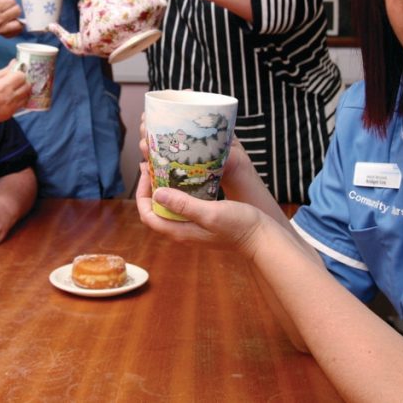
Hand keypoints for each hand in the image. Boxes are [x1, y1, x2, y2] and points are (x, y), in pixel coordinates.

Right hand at [0, 0, 21, 37]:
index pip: (12, 1)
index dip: (12, 0)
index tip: (8, 2)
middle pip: (17, 10)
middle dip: (16, 8)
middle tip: (11, 9)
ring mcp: (0, 30)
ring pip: (19, 22)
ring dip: (18, 17)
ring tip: (13, 16)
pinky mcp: (6, 36)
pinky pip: (19, 29)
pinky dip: (19, 25)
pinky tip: (15, 22)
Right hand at [0, 63, 30, 124]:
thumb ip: (3, 71)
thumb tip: (15, 62)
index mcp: (3, 86)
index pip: (21, 76)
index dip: (19, 72)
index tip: (16, 72)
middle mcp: (9, 98)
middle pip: (27, 86)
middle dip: (23, 81)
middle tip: (16, 80)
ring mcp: (10, 108)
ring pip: (26, 96)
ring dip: (23, 91)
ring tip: (14, 88)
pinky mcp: (9, 115)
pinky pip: (20, 105)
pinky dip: (19, 100)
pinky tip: (10, 97)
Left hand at [135, 162, 264, 254]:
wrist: (261, 238)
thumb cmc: (238, 226)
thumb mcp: (210, 213)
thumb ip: (183, 205)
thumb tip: (156, 194)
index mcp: (180, 231)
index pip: (147, 215)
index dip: (141, 194)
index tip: (147, 172)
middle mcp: (183, 231)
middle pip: (155, 210)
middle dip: (149, 188)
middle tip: (152, 165)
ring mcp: (193, 227)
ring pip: (169, 208)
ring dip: (163, 188)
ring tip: (165, 167)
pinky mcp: (203, 222)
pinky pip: (183, 206)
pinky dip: (178, 191)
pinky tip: (187, 178)